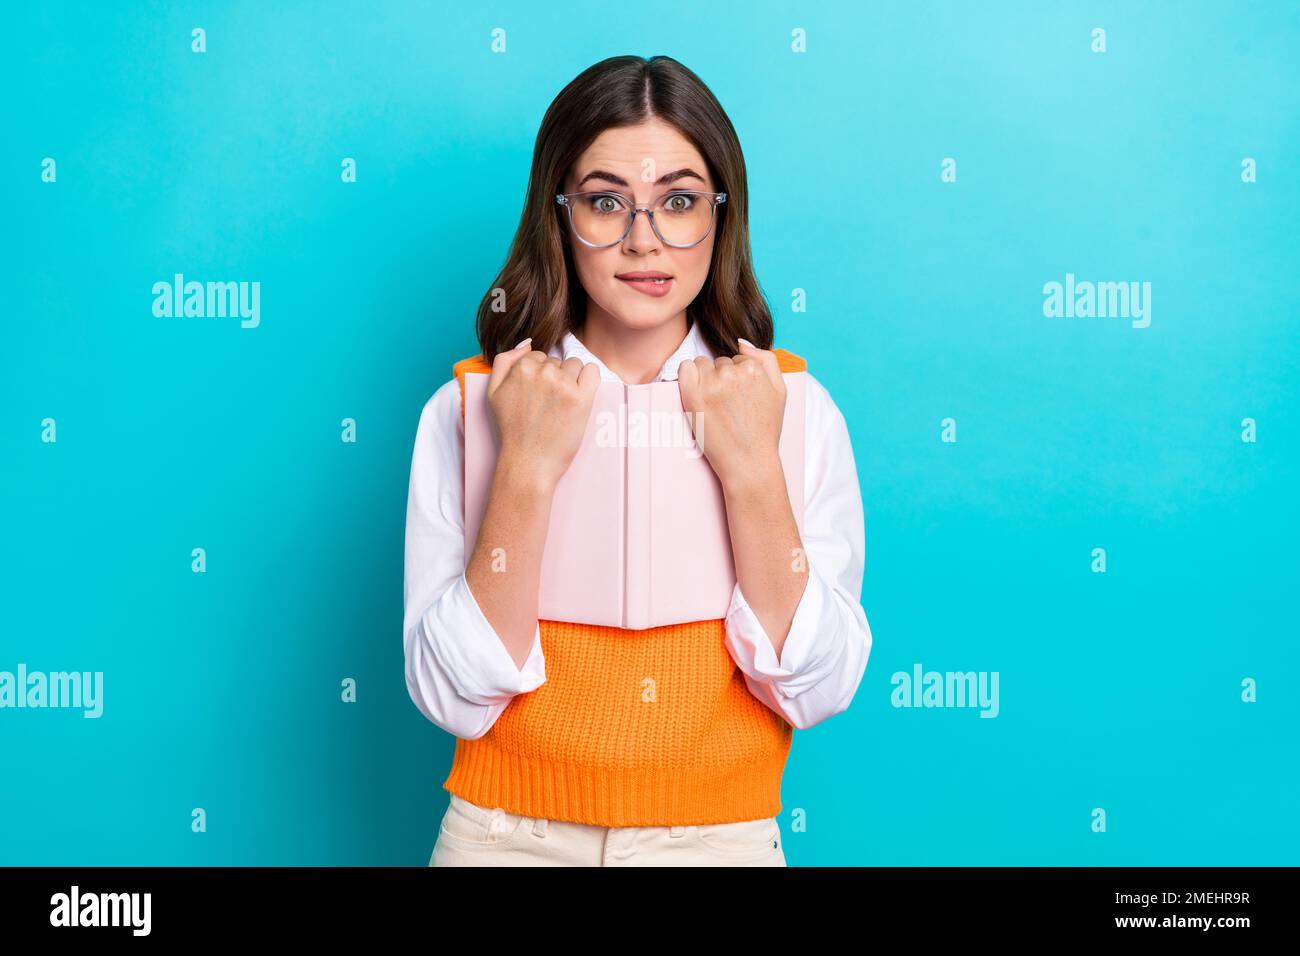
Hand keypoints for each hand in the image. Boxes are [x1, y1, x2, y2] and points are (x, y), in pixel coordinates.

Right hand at [487, 339, 600, 490]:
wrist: (528, 463)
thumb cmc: (511, 430)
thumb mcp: (493, 392)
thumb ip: (505, 361)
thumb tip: (527, 343)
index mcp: (521, 368)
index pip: (540, 357)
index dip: (540, 377)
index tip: (538, 396)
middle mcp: (542, 372)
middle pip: (558, 361)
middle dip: (555, 378)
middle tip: (548, 405)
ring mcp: (563, 384)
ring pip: (575, 365)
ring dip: (572, 380)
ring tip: (562, 404)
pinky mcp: (581, 398)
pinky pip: (593, 372)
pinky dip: (589, 382)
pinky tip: (580, 398)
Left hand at [677, 338, 785, 490]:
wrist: (750, 461)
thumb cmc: (765, 429)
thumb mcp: (780, 391)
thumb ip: (767, 360)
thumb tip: (742, 343)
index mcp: (753, 368)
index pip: (737, 360)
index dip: (737, 379)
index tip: (739, 398)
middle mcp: (732, 373)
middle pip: (719, 362)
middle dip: (722, 379)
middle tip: (728, 405)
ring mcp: (711, 384)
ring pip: (701, 365)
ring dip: (705, 379)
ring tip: (714, 405)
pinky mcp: (693, 396)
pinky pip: (684, 369)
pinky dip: (687, 378)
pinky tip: (697, 395)